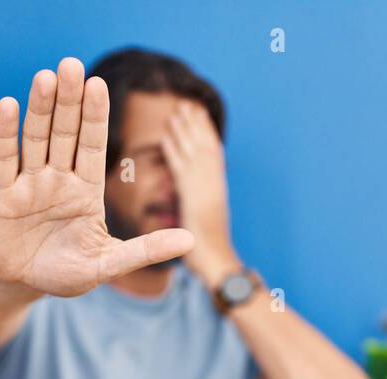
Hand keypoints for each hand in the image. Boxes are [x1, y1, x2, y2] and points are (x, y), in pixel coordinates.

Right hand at [0, 58, 193, 297]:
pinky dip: (6, 133)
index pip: (92, 146)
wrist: (20, 285)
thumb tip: (191, 240)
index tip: (98, 85)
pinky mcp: (2, 193)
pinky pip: (5, 158)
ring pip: (36, 138)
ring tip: (45, 77)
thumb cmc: (64, 274)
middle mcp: (59, 179)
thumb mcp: (107, 264)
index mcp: (86, 191)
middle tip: (71, 65)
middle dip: (69, 101)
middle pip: (65, 133)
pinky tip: (8, 105)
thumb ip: (145, 250)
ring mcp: (30, 183)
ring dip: (40, 108)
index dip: (95, 116)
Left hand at [162, 101, 240, 287]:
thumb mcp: (204, 229)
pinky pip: (184, 167)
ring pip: (196, 152)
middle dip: (197, 126)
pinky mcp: (197, 197)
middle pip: (204, 148)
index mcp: (215, 191)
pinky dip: (178, 148)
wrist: (218, 267)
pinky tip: (168, 134)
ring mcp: (206, 190)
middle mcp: (212, 186)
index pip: (209, 156)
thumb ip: (198, 213)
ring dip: (187, 129)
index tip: (198, 117)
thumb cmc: (211, 257)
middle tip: (188, 104)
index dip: (204, 135)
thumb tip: (195, 213)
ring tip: (179, 109)